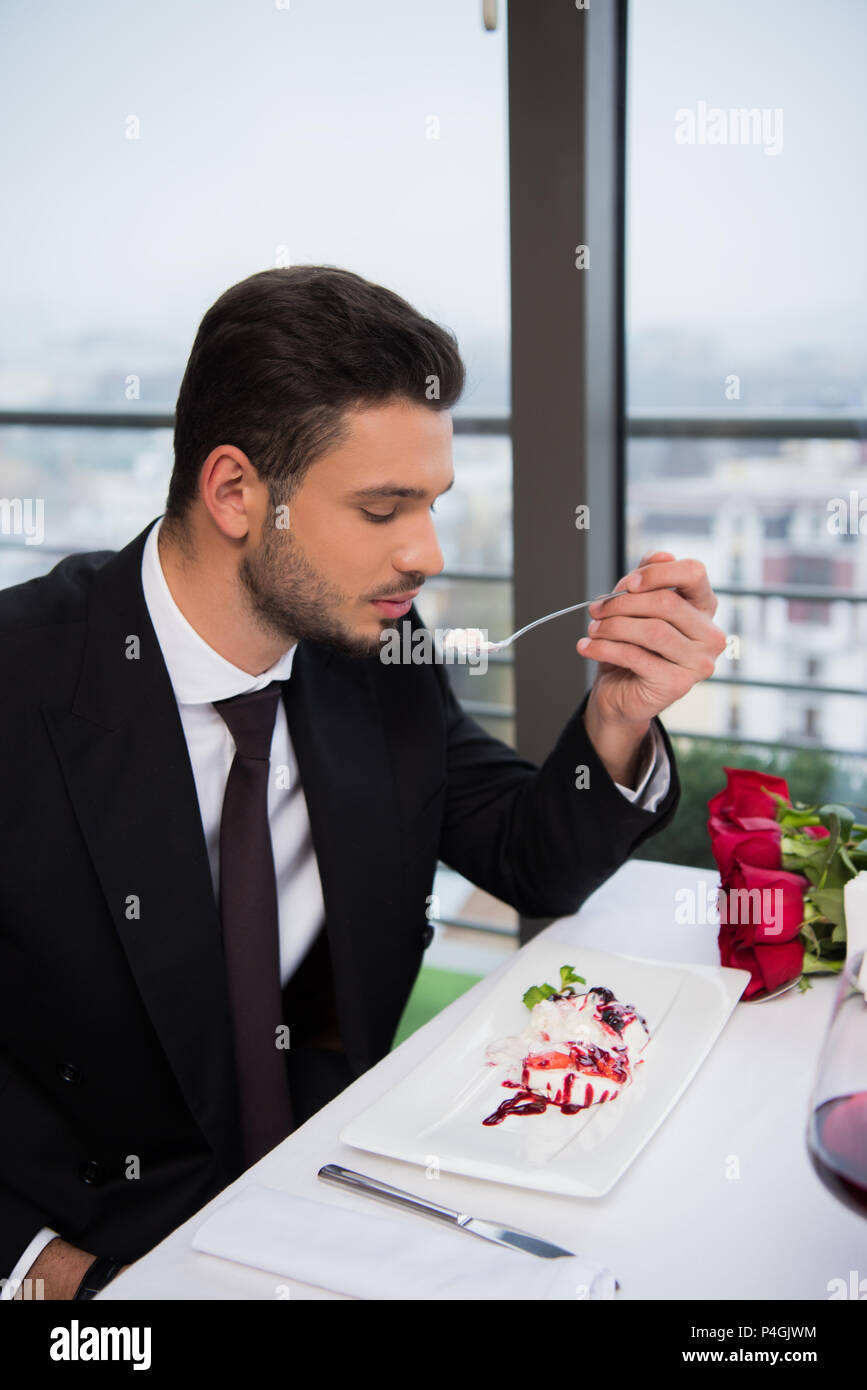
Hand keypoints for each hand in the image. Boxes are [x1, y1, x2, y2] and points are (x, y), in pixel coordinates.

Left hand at [577, 550, 726, 728]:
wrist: (621, 694)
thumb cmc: (632, 647)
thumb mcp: (637, 607)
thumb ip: (647, 578)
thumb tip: (663, 555)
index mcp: (705, 608)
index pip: (694, 573)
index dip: (659, 572)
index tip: (630, 583)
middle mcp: (710, 635)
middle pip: (666, 602)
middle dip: (623, 603)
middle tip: (596, 609)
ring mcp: (698, 662)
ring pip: (651, 630)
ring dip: (612, 626)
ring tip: (592, 629)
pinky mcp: (678, 684)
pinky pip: (636, 656)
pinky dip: (605, 648)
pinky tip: (588, 647)